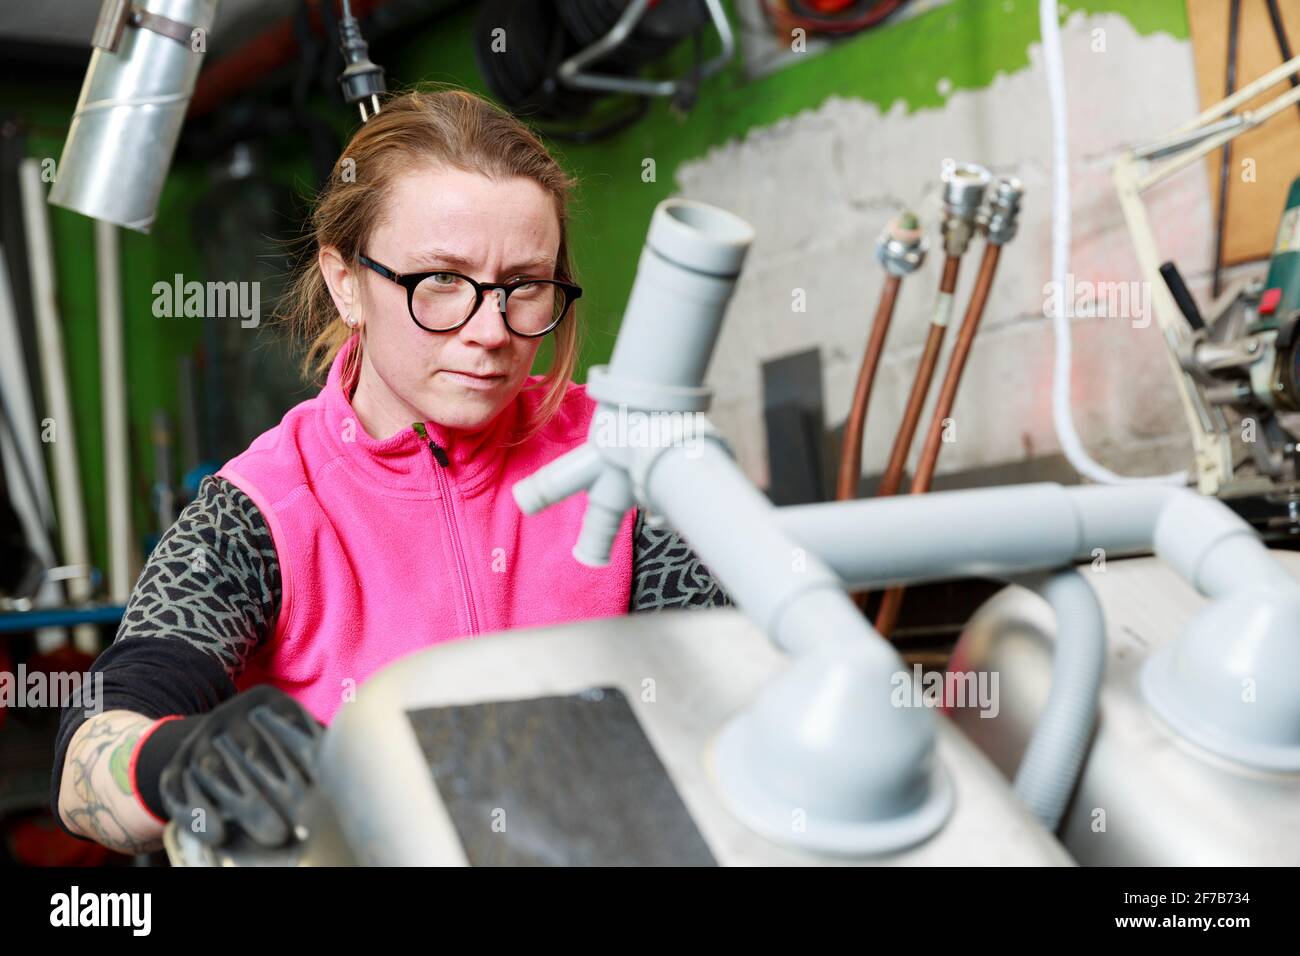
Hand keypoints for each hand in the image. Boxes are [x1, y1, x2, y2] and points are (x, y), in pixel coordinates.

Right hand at [160, 685, 323, 847]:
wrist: (210, 742)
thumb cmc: (270, 744)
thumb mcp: (291, 732)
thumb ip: (317, 745)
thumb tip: (349, 768)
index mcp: (266, 702)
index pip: (292, 728)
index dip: (310, 762)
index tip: (329, 793)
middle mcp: (230, 715)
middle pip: (257, 755)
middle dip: (283, 791)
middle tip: (308, 824)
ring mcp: (199, 740)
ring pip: (221, 773)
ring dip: (248, 807)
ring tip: (276, 836)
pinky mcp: (175, 767)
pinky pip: (182, 790)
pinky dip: (199, 814)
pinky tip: (220, 834)